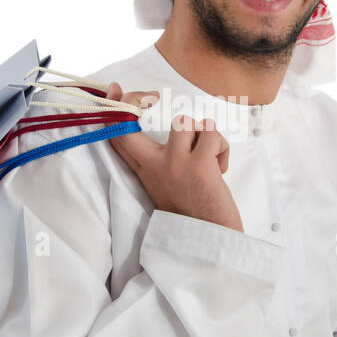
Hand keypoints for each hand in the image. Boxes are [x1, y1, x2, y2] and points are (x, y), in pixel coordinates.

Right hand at [103, 81, 243, 233]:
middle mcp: (153, 165)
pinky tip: (219, 169)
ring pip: (185, 121)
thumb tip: (178, 130)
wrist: (209, 246)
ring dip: (202, 135)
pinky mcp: (200, 165)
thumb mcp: (164, 188)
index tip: (117, 90)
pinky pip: (212, 134)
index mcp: (143, 172)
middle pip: (131, 121)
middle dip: (136, 100)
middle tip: (151, 98)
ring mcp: (175, 163)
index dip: (115, 108)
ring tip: (207, 156)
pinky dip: (221, 148)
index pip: (117, 135)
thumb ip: (162, 163)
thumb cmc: (192, 217)